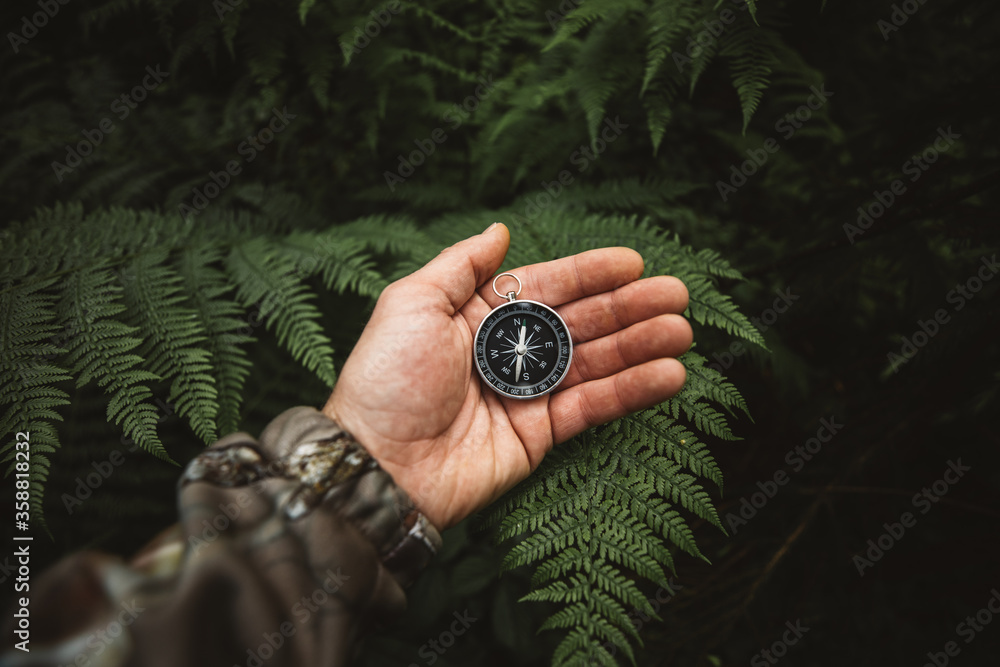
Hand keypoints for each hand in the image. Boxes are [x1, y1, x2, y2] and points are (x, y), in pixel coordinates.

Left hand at [323, 223, 691, 528]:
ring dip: (640, 346)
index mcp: (479, 314)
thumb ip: (462, 265)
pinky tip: (668, 375)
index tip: (633, 262)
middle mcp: (508, 350)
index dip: (590, 273)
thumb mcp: (411, 304)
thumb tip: (500, 229)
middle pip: (580, 321)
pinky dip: (631, 391)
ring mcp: (527, 393)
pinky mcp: (540, 434)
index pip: (547, 285)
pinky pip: (593, 407)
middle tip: (676, 295)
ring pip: (595, 362)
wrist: (379, 464)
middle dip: (629, 307)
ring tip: (682, 332)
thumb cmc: (387, 380)